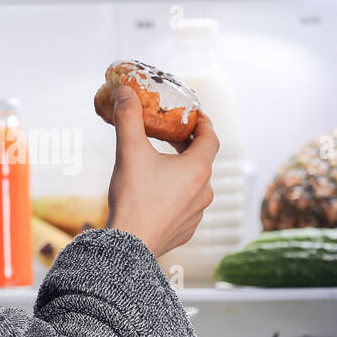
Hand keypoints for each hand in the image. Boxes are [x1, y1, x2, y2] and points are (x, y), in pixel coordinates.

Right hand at [104, 84, 218, 257]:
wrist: (129, 245)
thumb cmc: (134, 198)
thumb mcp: (130, 151)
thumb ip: (129, 118)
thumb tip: (126, 91)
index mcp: (198, 169)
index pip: (210, 138)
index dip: (204, 123)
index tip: (195, 115)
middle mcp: (204, 191)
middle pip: (201, 161)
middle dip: (187, 147)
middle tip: (172, 136)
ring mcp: (197, 214)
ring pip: (194, 185)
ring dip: (181, 173)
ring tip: (160, 167)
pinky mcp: (186, 231)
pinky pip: (185, 207)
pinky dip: (175, 196)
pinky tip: (157, 196)